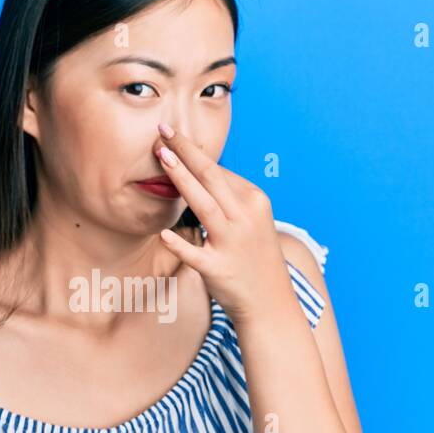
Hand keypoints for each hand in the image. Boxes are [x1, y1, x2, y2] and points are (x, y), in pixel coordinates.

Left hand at [153, 122, 295, 325]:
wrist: (270, 302)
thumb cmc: (253, 256)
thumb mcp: (250, 219)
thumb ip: (228, 197)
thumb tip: (198, 170)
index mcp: (254, 201)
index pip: (219, 171)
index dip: (193, 152)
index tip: (173, 136)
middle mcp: (245, 218)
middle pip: (212, 177)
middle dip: (186, 151)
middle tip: (163, 131)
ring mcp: (232, 243)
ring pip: (205, 206)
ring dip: (182, 179)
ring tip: (162, 157)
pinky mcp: (219, 269)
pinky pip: (196, 254)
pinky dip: (180, 244)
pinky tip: (163, 234)